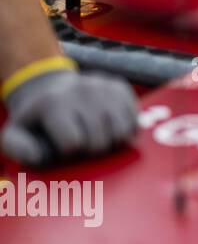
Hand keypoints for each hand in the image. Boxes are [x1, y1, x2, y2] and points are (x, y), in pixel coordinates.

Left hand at [2, 68, 137, 165]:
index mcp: (53, 102)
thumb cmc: (37, 120)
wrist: (50, 88)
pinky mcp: (121, 88)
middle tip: (81, 143)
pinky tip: (109, 129)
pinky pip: (134, 122)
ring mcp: (104, 87)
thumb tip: (38, 156)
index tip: (61, 146)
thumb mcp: (16, 133)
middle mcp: (82, 90)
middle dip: (90, 150)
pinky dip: (125, 132)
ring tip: (96, 138)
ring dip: (110, 143)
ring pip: (121, 133)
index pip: (74, 143)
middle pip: (99, 141)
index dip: (69, 152)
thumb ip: (18, 148)